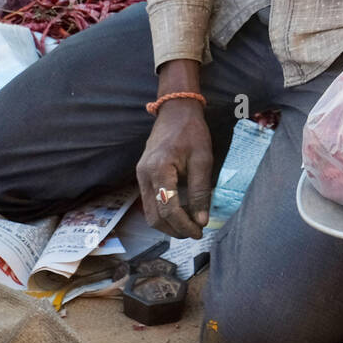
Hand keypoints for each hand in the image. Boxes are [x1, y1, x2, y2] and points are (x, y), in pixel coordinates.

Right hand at [136, 100, 213, 238]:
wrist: (175, 110)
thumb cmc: (192, 132)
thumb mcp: (203, 159)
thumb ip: (200, 191)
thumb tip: (201, 221)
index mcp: (159, 170)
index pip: (169, 210)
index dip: (184, 226)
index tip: (199, 232)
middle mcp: (144, 175)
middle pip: (155, 216)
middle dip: (175, 229)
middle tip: (195, 232)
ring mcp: (140, 175)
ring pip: (149, 212)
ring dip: (167, 224)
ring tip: (188, 225)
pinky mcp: (142, 174)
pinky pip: (149, 202)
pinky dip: (162, 213)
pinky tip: (179, 213)